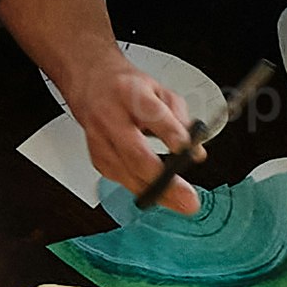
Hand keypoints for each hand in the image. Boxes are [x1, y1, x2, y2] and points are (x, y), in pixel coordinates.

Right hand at [60, 53, 208, 215]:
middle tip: (187, 197)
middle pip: (135, 154)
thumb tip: (195, 151)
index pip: (152, 114)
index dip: (171, 134)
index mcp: (130, 94)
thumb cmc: (127, 88)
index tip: (187, 150)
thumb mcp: (160, 91)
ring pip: (127, 174)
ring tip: (181, 203)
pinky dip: (142, 188)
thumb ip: (181, 119)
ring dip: (156, 193)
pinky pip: (120, 179)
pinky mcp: (96, 158)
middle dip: (164, 180)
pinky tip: (158, 193)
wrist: (91, 83)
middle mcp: (111, 117)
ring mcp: (100, 139)